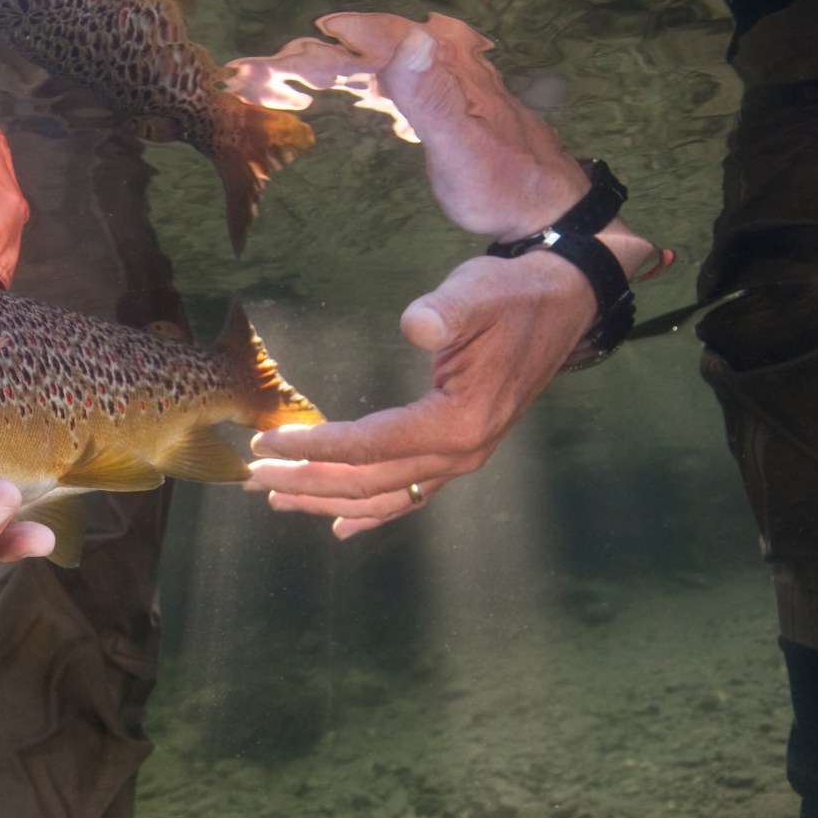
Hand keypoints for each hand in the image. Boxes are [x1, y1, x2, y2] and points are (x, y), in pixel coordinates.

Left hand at [227, 12, 655, 535]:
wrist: (563, 301)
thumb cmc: (513, 292)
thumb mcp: (477, 291)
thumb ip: (446, 312)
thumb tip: (416, 326)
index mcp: (459, 422)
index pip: (370, 445)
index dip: (314, 448)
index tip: (266, 443)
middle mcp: (461, 453)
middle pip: (368, 480)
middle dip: (307, 482)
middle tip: (253, 479)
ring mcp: (463, 458)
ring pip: (385, 496)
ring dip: (329, 502)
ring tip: (278, 501)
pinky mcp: (460, 451)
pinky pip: (408, 494)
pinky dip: (371, 512)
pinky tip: (340, 526)